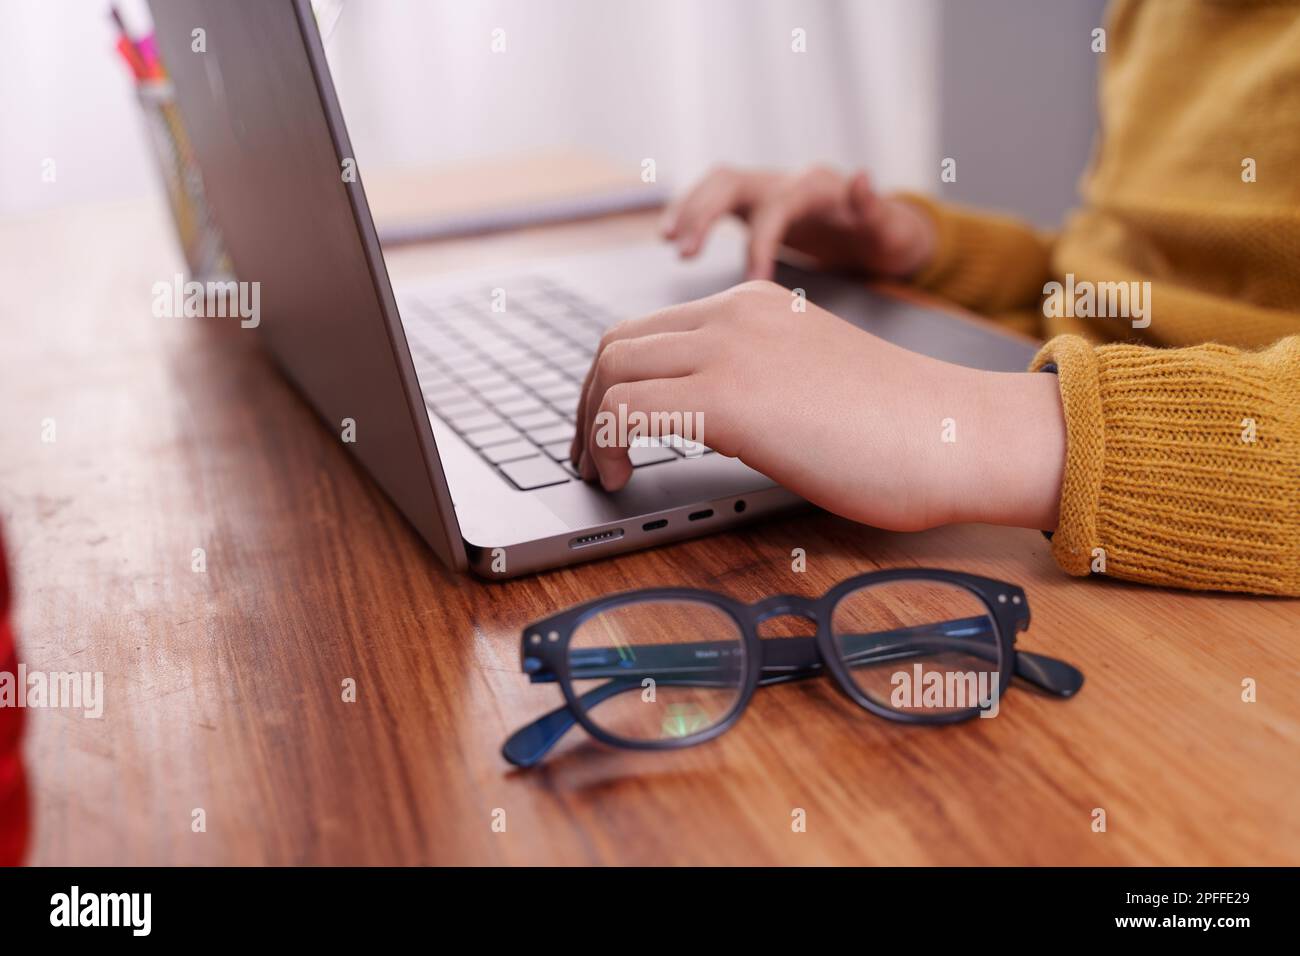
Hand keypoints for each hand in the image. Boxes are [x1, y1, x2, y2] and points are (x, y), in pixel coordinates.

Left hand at [569, 281, 1063, 532]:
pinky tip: (621, 477)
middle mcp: (734, 314)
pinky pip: (626, 410)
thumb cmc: (904, 428)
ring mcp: (731, 350)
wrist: (960, 435)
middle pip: (616, 345)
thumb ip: (757, 383)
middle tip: (588, 455)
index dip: (612, 383)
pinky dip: (605, 444)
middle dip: (585, 403)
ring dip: (587, 425)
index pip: (648, 331)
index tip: (605, 429)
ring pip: (609, 371)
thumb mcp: (811, 383)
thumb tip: (705, 419)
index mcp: (754, 307)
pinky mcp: (732, 398)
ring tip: (600, 471)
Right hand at [662, 165, 936, 281]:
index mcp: (817, 187)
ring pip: (717, 185)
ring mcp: (767, 188)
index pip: (777, 207)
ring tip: (670, 243)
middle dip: (705, 213)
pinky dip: (689, 213)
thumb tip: (863, 176)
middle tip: (684, 253)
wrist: (880, 233)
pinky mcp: (754, 203)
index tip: (754, 281)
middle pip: (734, 181)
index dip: (762, 242)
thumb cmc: (886, 238)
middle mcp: (786, 180)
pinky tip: (671, 238)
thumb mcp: (891, 230)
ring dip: (689, 209)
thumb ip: (875, 208)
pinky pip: (713, 199)